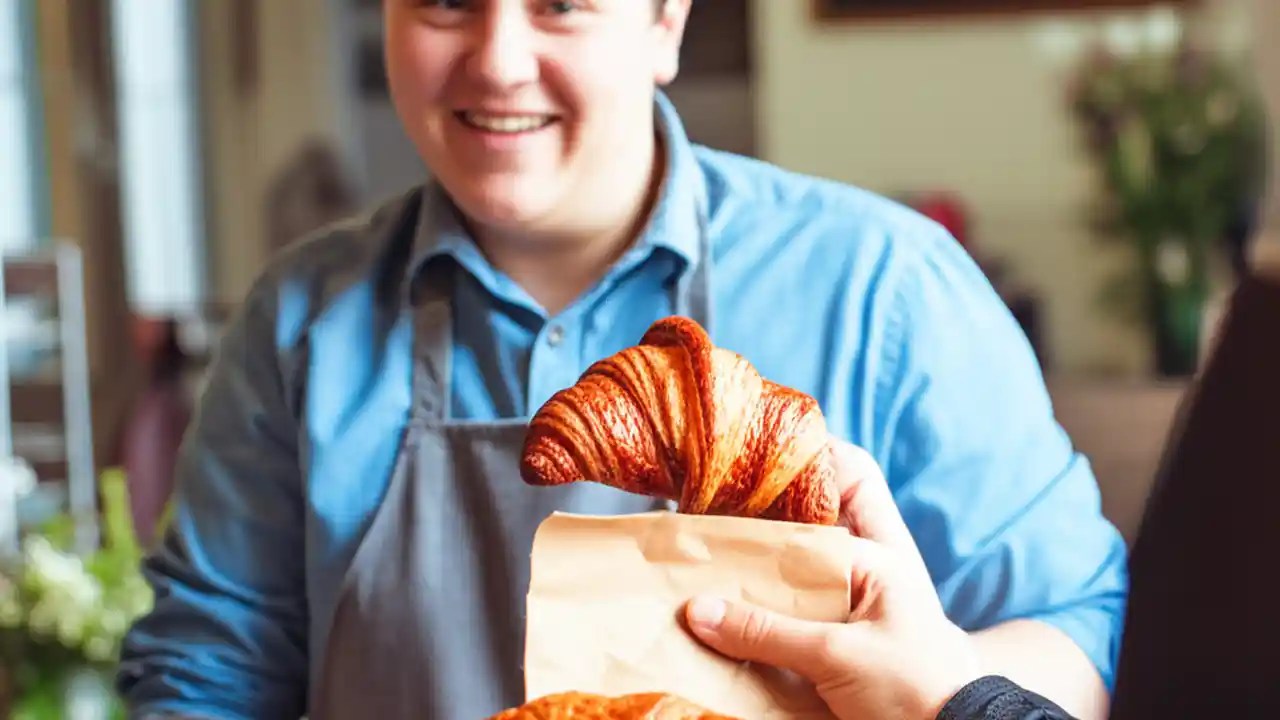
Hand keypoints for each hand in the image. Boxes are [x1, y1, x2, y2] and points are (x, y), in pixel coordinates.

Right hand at [683, 439, 982, 719]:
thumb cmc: (915, 689)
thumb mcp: (838, 658)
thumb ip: (768, 632)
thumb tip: (696, 609)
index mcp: (875, 555)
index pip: (825, 493)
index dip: (784, 471)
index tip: (732, 461)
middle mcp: (858, 570)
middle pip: (797, 527)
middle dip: (751, 516)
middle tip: (696, 505)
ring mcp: (843, 606)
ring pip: (785, 571)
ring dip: (746, 565)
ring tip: (694, 551)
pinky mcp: (828, 642)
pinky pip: (782, 614)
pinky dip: (751, 610)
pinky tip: (715, 606)